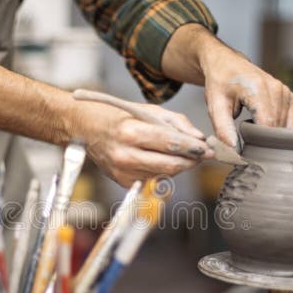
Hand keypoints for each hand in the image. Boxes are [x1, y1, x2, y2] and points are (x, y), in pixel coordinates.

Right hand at [75, 101, 212, 186]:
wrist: (84, 128)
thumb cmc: (114, 115)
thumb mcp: (147, 110)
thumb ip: (176, 123)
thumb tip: (198, 138)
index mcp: (131, 132)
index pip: (172, 144)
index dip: (194, 148)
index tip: (208, 148)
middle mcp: (126, 155)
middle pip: (171, 165)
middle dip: (191, 161)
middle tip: (202, 154)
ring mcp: (123, 172)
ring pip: (164, 174)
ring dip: (177, 165)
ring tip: (180, 153)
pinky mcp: (123, 182)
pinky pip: (152, 179)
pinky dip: (161, 170)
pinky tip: (157, 158)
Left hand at [201, 44, 292, 145]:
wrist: (226, 64)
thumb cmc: (220, 83)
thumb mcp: (215, 106)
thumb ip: (223, 129)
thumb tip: (234, 151)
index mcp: (258, 89)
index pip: (268, 126)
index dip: (259, 143)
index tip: (247, 151)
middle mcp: (276, 89)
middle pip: (278, 128)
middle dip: (265, 141)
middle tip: (248, 144)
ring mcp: (284, 91)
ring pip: (285, 126)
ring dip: (272, 136)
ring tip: (253, 133)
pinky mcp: (288, 95)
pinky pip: (290, 120)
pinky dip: (279, 129)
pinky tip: (264, 128)